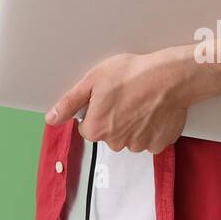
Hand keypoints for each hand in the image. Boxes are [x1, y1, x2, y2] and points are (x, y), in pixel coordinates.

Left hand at [44, 45, 208, 154]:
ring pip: (129, 136)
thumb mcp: (92, 80)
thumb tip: (51, 118)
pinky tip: (153, 110)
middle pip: (109, 133)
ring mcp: (139, 145)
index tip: (105, 97)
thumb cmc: (131, 74)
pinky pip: (149, 138)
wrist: (169, 77)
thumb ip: (69, 103)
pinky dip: (150, 127)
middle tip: (124, 96)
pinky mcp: (159, 143)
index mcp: (97, 129)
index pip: (87, 128)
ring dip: (132, 123)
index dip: (94, 110)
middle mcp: (116, 143)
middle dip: (114, 118)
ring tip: (140, 100)